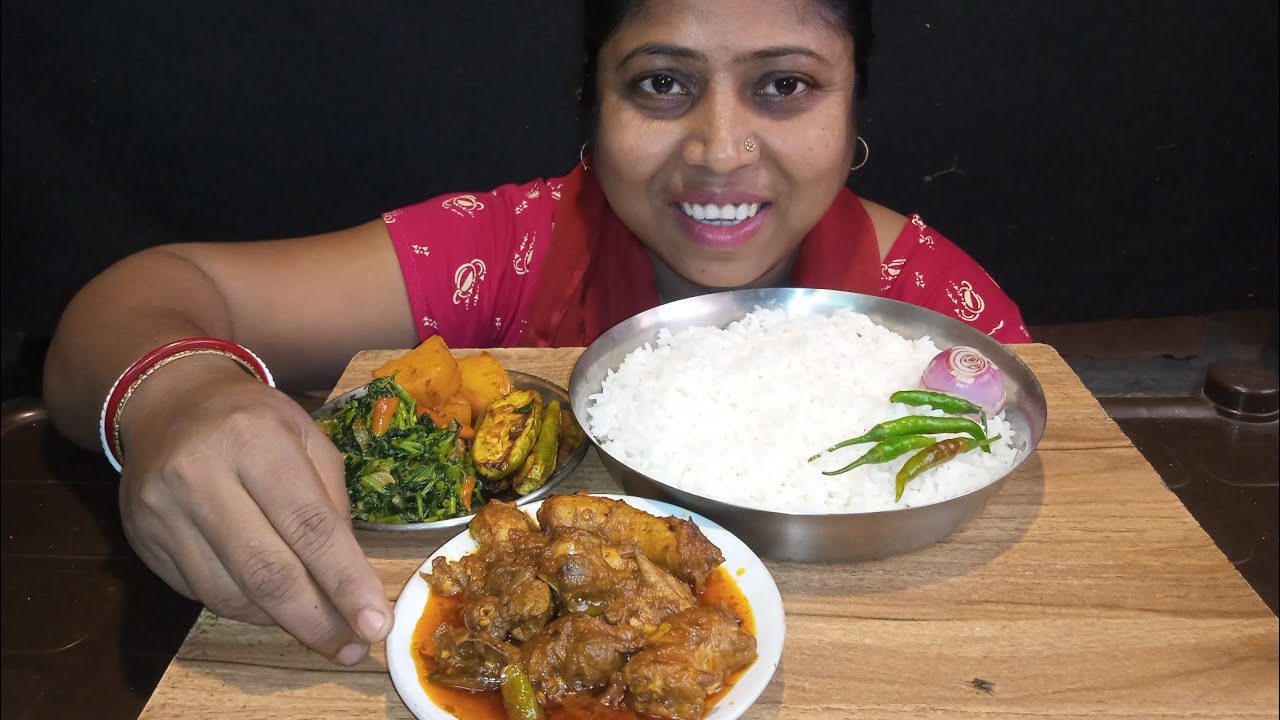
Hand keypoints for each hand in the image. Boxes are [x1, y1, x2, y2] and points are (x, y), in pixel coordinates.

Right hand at [116, 359, 391, 664]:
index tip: (375, 622)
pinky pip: (203, 594)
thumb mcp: (308, 436)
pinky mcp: (144, 540)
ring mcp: (164, 511)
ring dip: (283, 621)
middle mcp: (200, 474)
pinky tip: (275, 607)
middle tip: (352, 648)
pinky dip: (247, 609)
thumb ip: (332, 502)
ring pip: (231, 593)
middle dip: (316, 619)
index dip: (345, 581)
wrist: (169, 402)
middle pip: (266, 571)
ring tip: (321, 628)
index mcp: (254, 439)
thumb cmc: (254, 419)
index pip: (308, 525)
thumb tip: (352, 579)